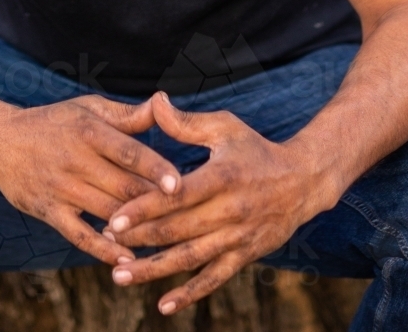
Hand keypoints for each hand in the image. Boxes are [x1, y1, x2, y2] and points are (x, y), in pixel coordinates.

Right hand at [0, 93, 181, 266]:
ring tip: (167, 239)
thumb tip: (163, 103)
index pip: (128, 152)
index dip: (155, 168)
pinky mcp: (49, 211)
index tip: (180, 184)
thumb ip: (127, 114)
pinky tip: (127, 260)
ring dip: (136, 229)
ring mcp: (61, 189)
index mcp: (89, 131)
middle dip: (154, 204)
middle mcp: (75, 161)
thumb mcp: (88, 109)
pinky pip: (80, 236)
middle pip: (123, 187)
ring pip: (107, 213)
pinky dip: (103, 249)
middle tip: (187, 216)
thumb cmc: (54, 122)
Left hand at [105, 92, 335, 314]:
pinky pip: (214, 279)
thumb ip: (186, 122)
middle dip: (139, 239)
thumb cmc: (256, 148)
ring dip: (154, 270)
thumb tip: (155, 101)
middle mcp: (231, 210)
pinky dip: (190, 294)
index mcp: (222, 176)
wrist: (303, 180)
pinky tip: (163, 306)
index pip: (178, 196)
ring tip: (120, 275)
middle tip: (104, 244)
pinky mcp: (246, 255)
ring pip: (190, 259)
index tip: (113, 218)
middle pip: (178, 230)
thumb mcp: (225, 127)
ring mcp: (239, 237)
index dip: (145, 208)